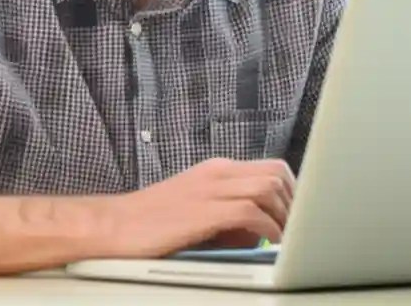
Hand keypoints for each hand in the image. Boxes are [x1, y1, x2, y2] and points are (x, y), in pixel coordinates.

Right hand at [96, 158, 295, 258]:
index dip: (292, 192)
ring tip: (286, 238)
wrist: (113, 225)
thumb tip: (262, 231)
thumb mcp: (198, 212)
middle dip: (294, 202)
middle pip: (277, 172)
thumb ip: (230, 215)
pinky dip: (268, 229)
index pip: (271, 167)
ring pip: (269, 186)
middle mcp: (217, 172)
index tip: (297, 216)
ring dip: (285, 215)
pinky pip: (251, 212)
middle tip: (297, 229)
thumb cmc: (152, 223)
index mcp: (216, 170)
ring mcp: (210, 189)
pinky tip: (268, 243)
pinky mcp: (204, 210)